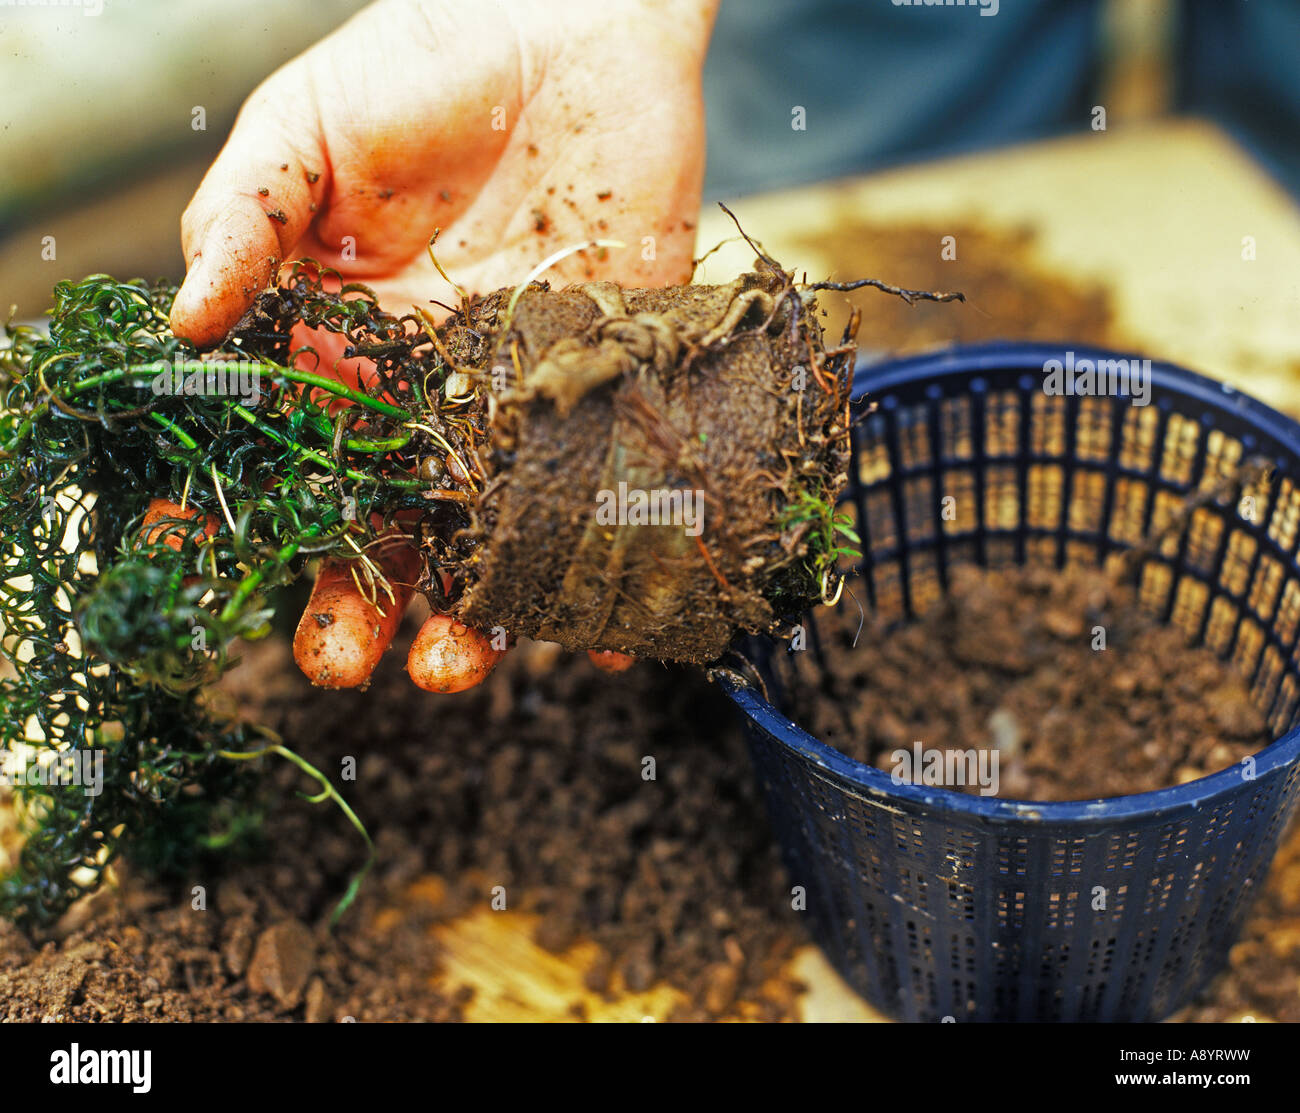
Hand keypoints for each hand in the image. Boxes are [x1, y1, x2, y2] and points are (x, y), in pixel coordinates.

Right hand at [168, 0, 716, 690]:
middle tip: (346, 663)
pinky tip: (611, 630)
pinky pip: (610, 488)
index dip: (252, 516)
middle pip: (392, 522)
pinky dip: (613, 556)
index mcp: (346, 350)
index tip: (211, 570)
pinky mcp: (612, 385)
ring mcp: (523, 400)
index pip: (292, 456)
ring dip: (475, 609)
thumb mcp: (304, 130)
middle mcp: (433, 396)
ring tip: (452, 666)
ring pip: (494, 532)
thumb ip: (247, 221)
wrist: (571, 23)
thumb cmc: (422, 66)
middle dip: (364, 599)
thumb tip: (185, 323)